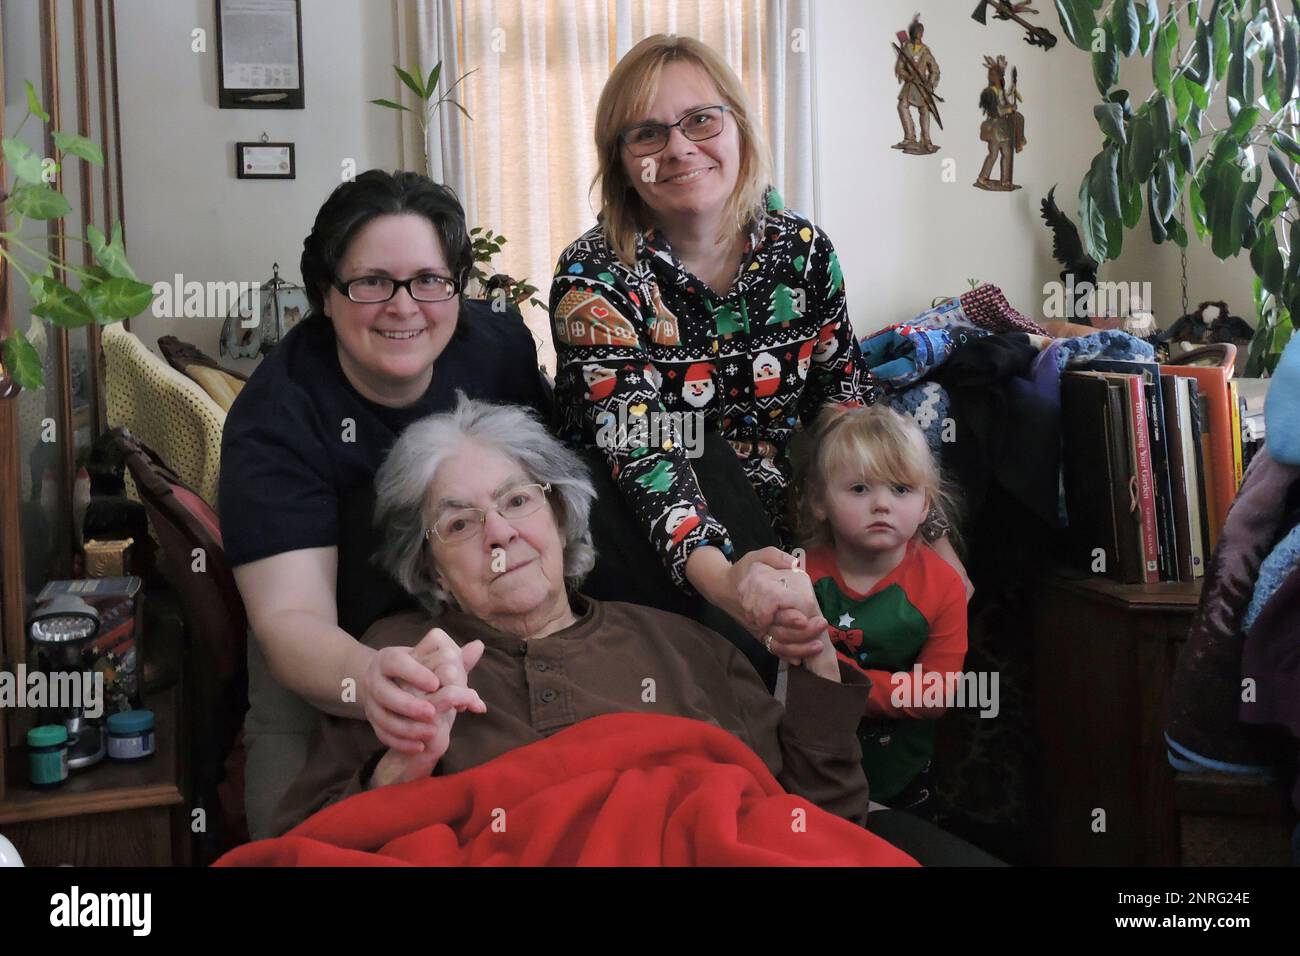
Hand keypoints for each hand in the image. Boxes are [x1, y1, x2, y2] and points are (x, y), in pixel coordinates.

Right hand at [362, 627, 482, 753]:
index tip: (435, 684)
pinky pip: (382, 735)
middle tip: (432, 713)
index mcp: (389, 659)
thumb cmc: (421, 672)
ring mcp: (371, 702)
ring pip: (382, 717)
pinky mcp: (373, 721)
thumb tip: (479, 646)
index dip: (416, 674)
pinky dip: (401, 743)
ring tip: (432, 732)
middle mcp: (375, 679)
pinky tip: (420, 746)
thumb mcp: (435, 662)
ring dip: (407, 727)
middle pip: (385, 693)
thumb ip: (457, 658)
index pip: (397, 663)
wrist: (391, 685)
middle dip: (409, 704)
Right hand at [737, 563, 827, 664]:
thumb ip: (776, 557)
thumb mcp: (757, 556)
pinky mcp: (759, 634)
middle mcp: (758, 615)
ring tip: (818, 646)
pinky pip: (772, 648)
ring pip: (777, 643)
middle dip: (803, 632)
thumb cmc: (744, 571)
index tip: (805, 617)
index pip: (774, 607)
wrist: (722, 587)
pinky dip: (785, 655)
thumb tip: (795, 563)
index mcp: (758, 594)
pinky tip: (801, 659)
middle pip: (780, 629)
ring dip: (799, 647)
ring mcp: (758, 627)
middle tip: (822, 625)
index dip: (789, 615)